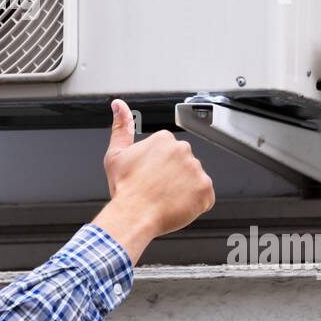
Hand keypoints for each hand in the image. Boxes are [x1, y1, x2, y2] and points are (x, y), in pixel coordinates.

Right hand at [93, 99, 214, 263]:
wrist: (133, 215)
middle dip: (173, 176)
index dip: (157, 167)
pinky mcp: (205, 189)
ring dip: (183, 189)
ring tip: (165, 198)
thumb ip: (121, 126)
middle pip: (182, 164)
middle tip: (156, 188)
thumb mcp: (115, 154)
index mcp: (164, 139)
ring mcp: (196, 169)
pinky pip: (204, 197)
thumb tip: (118, 105)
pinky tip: (177, 206)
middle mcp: (183, 150)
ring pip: (193, 180)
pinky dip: (194, 203)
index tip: (149, 176)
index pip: (168, 152)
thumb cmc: (125, 188)